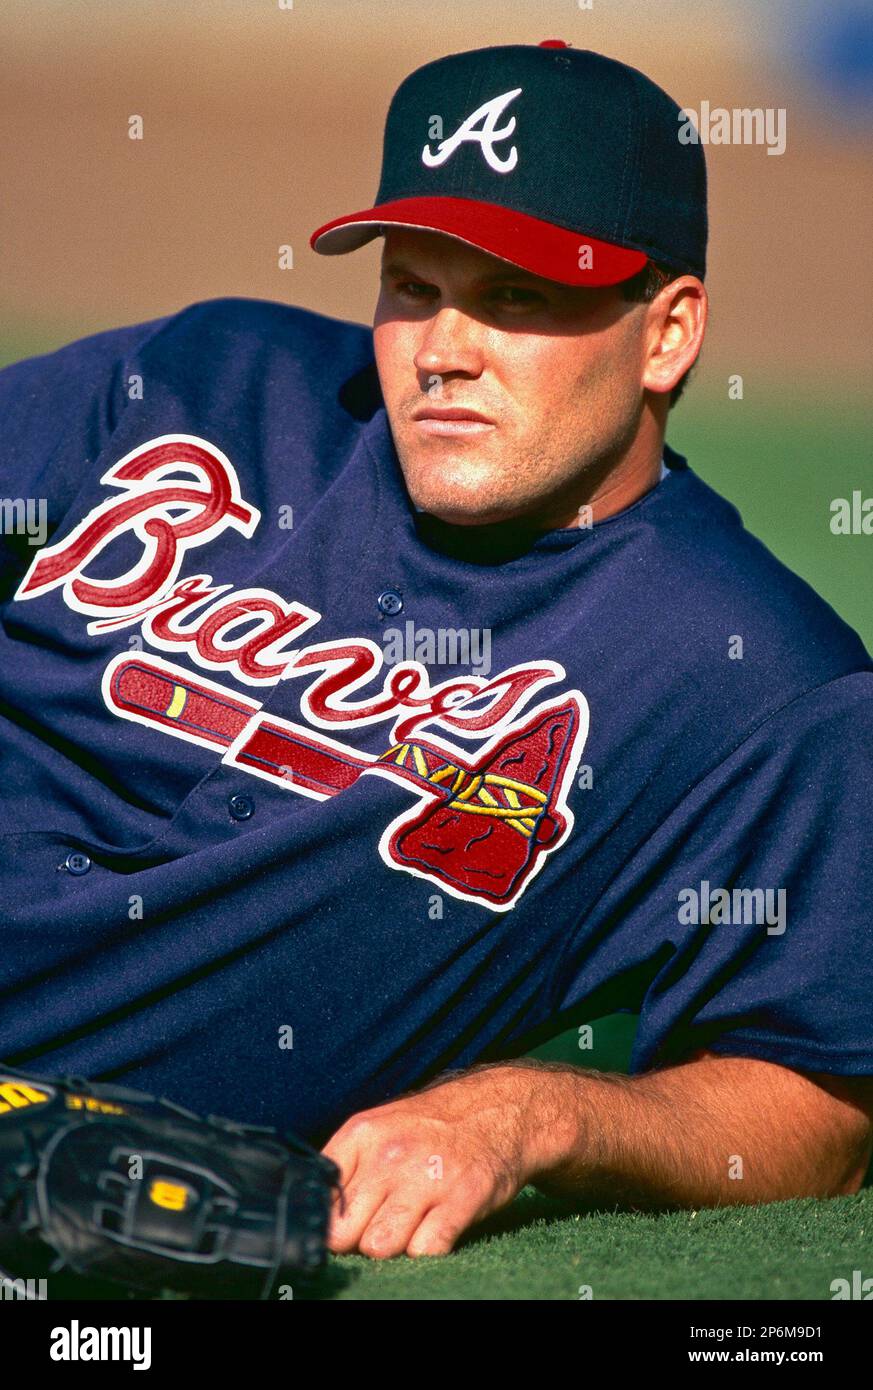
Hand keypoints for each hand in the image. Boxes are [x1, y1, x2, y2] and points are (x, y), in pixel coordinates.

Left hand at [321, 1064, 559, 1258]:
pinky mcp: (461, 1199)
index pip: (320, 1200)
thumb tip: (313, 1212)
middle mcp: (390, 1155)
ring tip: (408, 1225)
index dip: (329, 1221)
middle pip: (345, 1233)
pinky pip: (425, 1250)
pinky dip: (427, 1248)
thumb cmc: (429, 1127)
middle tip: (379, 1225)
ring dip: (392, 1246)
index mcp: (361, 1135)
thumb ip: (344, 1165)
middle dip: (358, 1239)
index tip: (344, 1225)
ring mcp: (426, 1178)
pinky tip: (435, 1226)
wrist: (496, 1111)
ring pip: (380, 1246)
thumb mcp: (378, 1127)